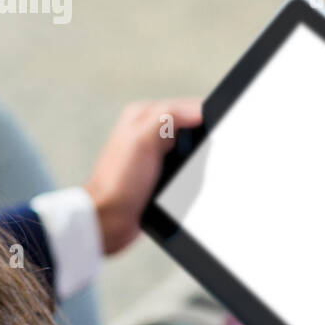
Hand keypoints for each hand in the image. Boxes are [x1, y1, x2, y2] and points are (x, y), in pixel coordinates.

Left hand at [83, 98, 202, 255]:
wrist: (109, 219)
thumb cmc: (118, 182)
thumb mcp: (143, 140)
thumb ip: (168, 117)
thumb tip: (197, 110)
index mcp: (142, 114)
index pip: (184, 105)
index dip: (202, 115)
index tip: (215, 128)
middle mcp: (148, 130)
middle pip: (189, 127)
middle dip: (198, 141)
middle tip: (194, 156)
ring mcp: (154, 153)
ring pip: (190, 149)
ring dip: (194, 160)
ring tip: (182, 173)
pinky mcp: (159, 172)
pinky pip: (184, 168)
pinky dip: (188, 174)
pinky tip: (182, 183)